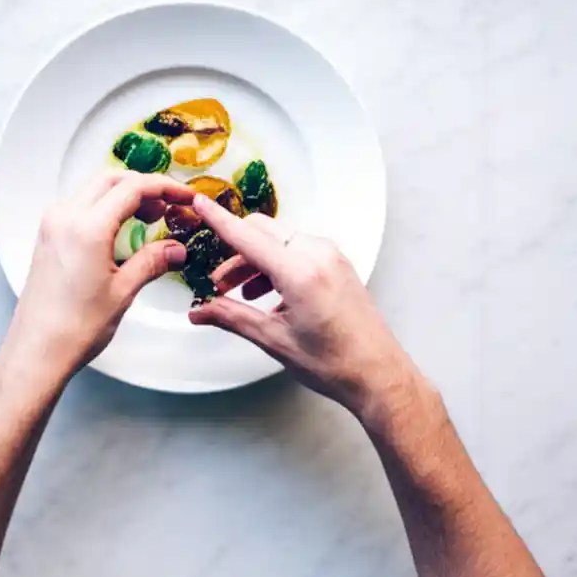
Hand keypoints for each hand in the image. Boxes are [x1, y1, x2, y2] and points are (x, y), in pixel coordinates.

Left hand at [0, 172, 192, 388]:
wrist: (37, 351)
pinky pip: (79, 206)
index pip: (133, 188)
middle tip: (169, 205)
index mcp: (87, 228)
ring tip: (150, 218)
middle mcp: (64, 218)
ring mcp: (52, 226)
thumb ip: (152, 261)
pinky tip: (121, 229)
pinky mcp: (47, 237)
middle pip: (111, 180)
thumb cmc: (74, 328)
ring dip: (123, 195)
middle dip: (144, 187)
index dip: (165, 188)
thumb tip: (175, 249)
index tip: (184, 196)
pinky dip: (104, 207)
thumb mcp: (123, 292)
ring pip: (93, 190)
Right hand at [187, 194, 416, 414]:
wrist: (377, 374)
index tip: (198, 202)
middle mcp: (317, 255)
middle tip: (219, 283)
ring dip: (255, 260)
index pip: (247, 236)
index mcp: (300, 272)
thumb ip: (232, 318)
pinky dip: (276, 264)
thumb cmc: (335, 362)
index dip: (218, 220)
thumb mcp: (274, 340)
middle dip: (236, 253)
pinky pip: (298, 250)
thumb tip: (200, 311)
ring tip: (241, 295)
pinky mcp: (338, 265)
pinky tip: (268, 296)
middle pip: (262, 232)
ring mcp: (331, 257)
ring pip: (279, 241)